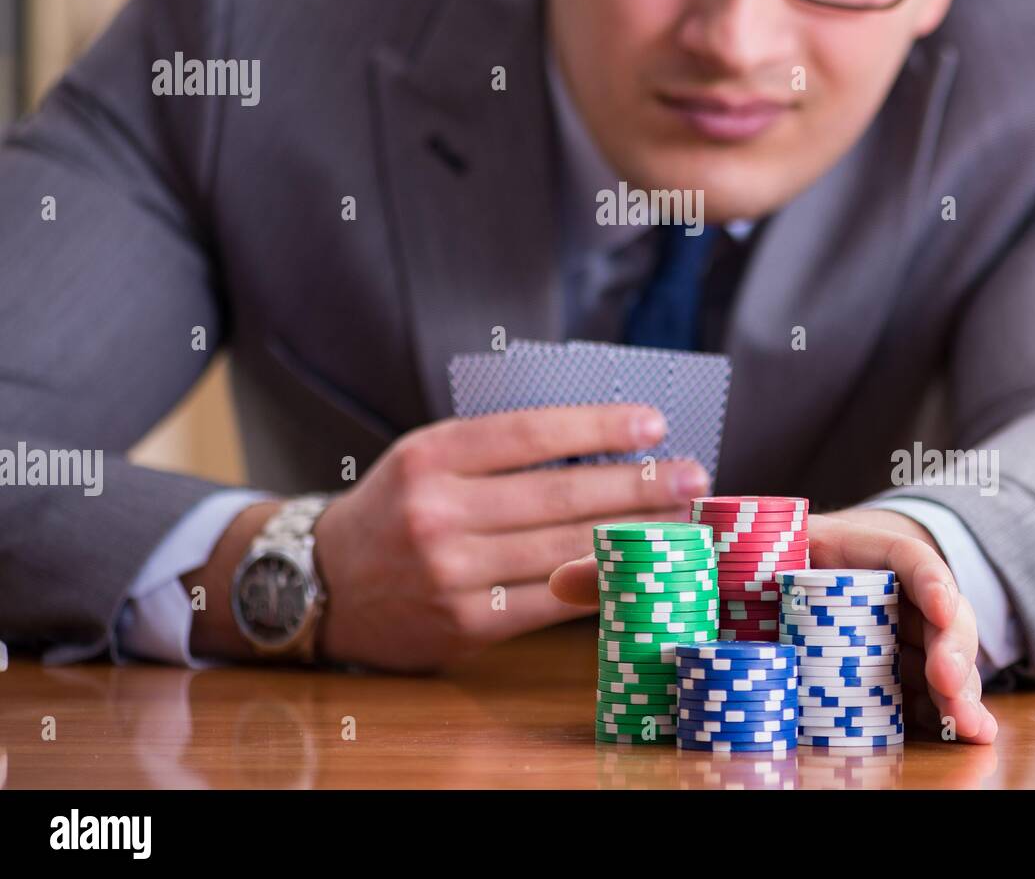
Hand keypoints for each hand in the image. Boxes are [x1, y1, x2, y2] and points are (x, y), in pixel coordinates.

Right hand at [310, 404, 709, 672]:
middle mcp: (438, 512)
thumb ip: (500, 447)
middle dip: (638, 484)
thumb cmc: (395, 507)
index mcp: (430, 455)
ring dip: (636, 534)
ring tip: (682, 520)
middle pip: (560, 494)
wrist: (324, 584)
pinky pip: (553, 601)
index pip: (530, 433)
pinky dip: (603, 583)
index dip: (599, 428)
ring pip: (565, 550)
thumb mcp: (429, 455)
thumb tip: (602, 443)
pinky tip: (640, 566)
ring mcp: (452, 574)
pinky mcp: (467, 625)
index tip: (654, 425)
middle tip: (693, 474)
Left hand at [549, 507, 996, 743]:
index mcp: (836, 547)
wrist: (798, 565)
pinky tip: (974, 736)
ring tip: (967, 723)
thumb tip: (554, 578)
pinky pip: (931, 677)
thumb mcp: (708, 558)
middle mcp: (875, 582)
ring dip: (958, 682)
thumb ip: (637, 565)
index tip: (933, 601)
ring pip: (938, 647)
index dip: (918, 571)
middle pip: (928, 605)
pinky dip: (957, 705)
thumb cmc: (754, 559)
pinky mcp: (896, 657)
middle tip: (945, 680)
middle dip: (946, 643)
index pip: (892, 548)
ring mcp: (892, 622)